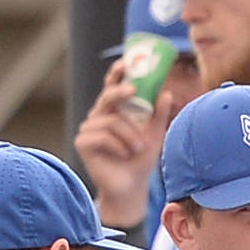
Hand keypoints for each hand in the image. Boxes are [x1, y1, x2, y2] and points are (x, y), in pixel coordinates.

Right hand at [73, 65, 162, 229]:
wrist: (131, 187)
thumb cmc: (141, 159)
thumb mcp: (154, 135)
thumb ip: (159, 114)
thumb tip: (166, 92)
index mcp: (115, 111)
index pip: (112, 86)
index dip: (117, 73)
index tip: (125, 62)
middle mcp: (99, 116)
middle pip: (107, 96)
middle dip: (120, 91)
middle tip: (133, 90)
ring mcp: (88, 129)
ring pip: (111, 121)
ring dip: (129, 135)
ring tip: (138, 148)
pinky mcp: (82, 142)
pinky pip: (103, 136)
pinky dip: (119, 145)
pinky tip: (124, 155)